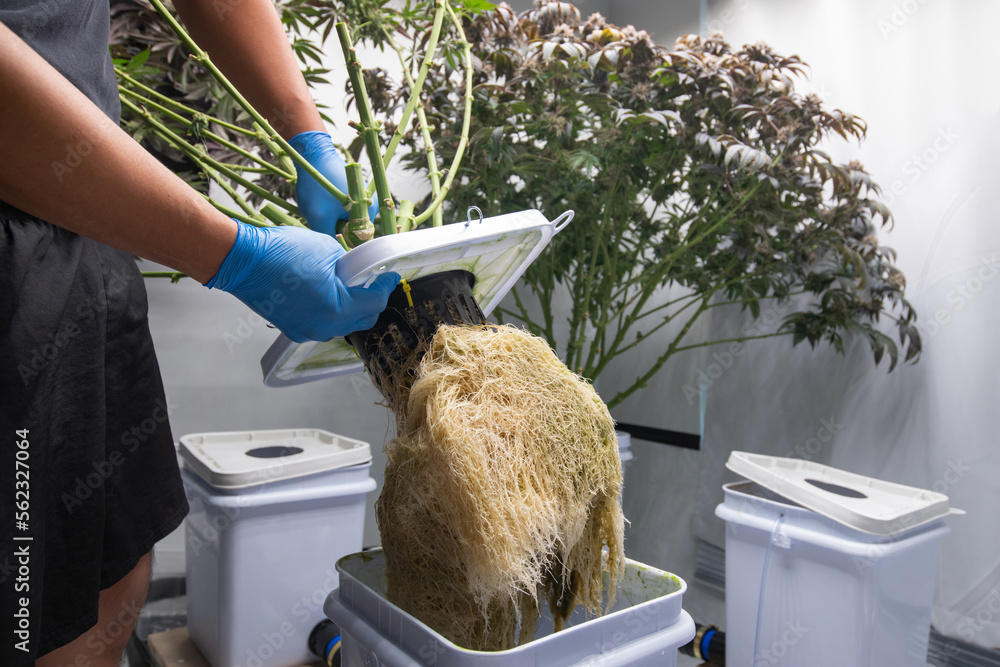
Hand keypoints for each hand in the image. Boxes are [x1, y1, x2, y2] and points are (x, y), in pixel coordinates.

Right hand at [206, 222, 398, 341]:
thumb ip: (349, 267)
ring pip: (342, 325)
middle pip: (362, 320)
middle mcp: (324, 327)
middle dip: (371, 301)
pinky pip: (323, 325)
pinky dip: (331, 312)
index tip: (390, 277)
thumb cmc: (282, 251)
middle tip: (372, 282)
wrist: (242, 261)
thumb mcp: (328, 250)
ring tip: (349, 287)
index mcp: (337, 308)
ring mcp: (307, 331)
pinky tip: (329, 295)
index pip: (374, 302)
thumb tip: (356, 273)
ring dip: (351, 309)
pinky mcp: (293, 329)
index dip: (385, 287)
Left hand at [289, 131, 379, 236]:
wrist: (312, 155)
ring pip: (347, 221)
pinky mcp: (354, 193)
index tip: (329, 239)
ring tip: (320, 211)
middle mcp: (371, 205)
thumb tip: (336, 254)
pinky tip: (321, 204)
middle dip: (337, 231)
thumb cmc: (316, 187)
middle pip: (355, 231)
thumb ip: (330, 238)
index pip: (361, 240)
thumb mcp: (319, 218)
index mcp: (370, 211)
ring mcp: (363, 198)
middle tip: (322, 222)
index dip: (345, 244)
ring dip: (333, 221)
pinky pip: (344, 211)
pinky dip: (332, 212)